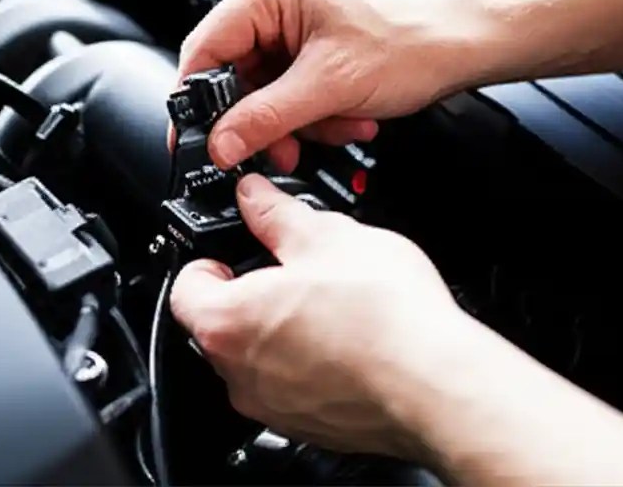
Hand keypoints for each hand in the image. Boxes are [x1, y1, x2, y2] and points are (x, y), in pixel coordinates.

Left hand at [169, 174, 476, 459]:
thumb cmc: (384, 318)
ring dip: (282, 329)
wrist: (437, 386)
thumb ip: (276, 213)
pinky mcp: (309, 426)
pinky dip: (310, 363)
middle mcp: (238, 374)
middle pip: (220, 323)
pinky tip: (350, 340)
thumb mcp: (327, 236)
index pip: (185, 285)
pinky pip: (292, 387)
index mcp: (226, 322)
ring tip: (332, 304)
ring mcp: (272, 407)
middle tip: (294, 269)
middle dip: (251, 293)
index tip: (235, 247)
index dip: (209, 258)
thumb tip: (254, 197)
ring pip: (258, 357)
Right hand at [178, 0, 502, 170]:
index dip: (195, 101)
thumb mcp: (328, 88)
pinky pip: (291, 92)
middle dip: (263, 119)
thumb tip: (220, 142)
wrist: (464, 44)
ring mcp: (295, 23)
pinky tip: (347, 117)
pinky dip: (314, 115)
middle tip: (278, 148)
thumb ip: (265, 118)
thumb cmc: (414, 41)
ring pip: (264, 92)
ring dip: (296, 121)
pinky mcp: (313, 47)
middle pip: (236, 76)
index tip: (193, 141)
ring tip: (335, 125)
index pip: (206, 48)